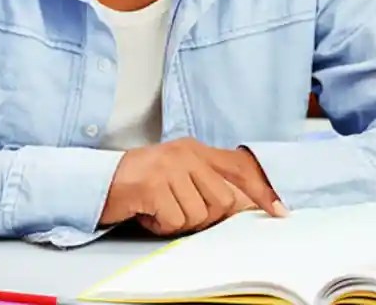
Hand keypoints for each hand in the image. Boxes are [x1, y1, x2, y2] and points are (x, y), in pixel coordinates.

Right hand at [100, 138, 285, 235]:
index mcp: (197, 149)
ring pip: (199, 214)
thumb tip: (240, 207)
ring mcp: (170, 167)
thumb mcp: (178, 175)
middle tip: (176, 210)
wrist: (96, 181)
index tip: (280, 211)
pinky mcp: (154, 184)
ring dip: (177, 222)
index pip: (240, 169)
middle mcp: (187, 153)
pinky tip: (146, 213)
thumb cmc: (140, 185)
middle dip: (202, 216)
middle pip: (223, 201)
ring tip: (158, 209)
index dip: (262, 191)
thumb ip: (207, 184)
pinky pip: (175, 220)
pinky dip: (160, 225)